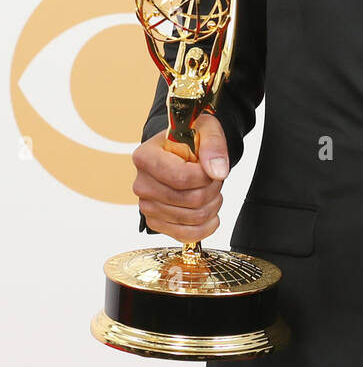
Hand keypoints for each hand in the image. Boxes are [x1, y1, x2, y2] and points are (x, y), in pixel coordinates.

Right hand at [132, 111, 228, 242]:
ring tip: (210, 190)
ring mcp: (147, 206)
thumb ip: (214, 146)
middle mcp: (141, 184)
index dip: (206, 177)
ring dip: (212, 206)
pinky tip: (209, 211)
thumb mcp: (207, 130)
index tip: (211, 168)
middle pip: (190, 200)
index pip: (181, 178)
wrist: (183, 152)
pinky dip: (206, 226)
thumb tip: (217, 172)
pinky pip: (186, 235)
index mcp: (145, 157)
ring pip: (193, 218)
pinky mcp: (156, 222)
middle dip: (213, 190)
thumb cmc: (192, 140)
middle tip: (214, 179)